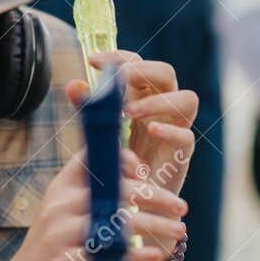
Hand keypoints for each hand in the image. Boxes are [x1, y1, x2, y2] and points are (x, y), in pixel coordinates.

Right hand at [0, 148, 185, 260]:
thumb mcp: (63, 212)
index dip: (124, 159)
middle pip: (118, 189)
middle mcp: (59, 204)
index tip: (147, 172)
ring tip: (180, 232)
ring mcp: (62, 233)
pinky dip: (137, 254)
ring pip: (121, 220)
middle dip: (157, 196)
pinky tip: (154, 255)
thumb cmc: (52, 247)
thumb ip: (92, 193)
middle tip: (182, 207)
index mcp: (60, 187)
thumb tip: (139, 174)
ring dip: (156, 224)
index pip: (92, 157)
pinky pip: (112, 254)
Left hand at [67, 52, 194, 260]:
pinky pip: (186, 136)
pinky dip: (170, 131)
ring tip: (130, 113)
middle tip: (119, 81)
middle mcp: (161, 108)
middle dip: (143, 71)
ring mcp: (175, 129)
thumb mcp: (97, 134)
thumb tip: (72, 85)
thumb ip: (87, 110)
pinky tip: (151, 131)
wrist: (128, 204)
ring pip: (186, 99)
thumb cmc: (115, 163)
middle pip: (166, 73)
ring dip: (158, 101)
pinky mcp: (181, 155)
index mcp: (140, 96)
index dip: (118, 57)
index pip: (137, 64)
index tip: (93, 62)